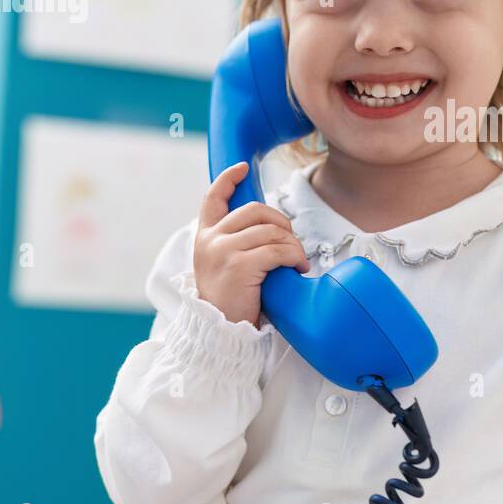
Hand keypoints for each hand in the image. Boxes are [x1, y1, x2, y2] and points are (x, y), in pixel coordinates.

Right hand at [194, 161, 310, 328]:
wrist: (222, 335)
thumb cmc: (233, 303)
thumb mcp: (226, 267)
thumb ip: (237, 244)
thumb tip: (270, 227)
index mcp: (205, 238)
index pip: (212, 199)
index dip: (227, 180)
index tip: (241, 168)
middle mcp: (210, 241)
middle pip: (255, 210)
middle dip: (282, 223)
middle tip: (291, 245)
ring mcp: (222, 251)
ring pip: (272, 231)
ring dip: (293, 246)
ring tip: (297, 262)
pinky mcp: (239, 266)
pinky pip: (278, 250)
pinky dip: (295, 257)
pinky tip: (298, 269)